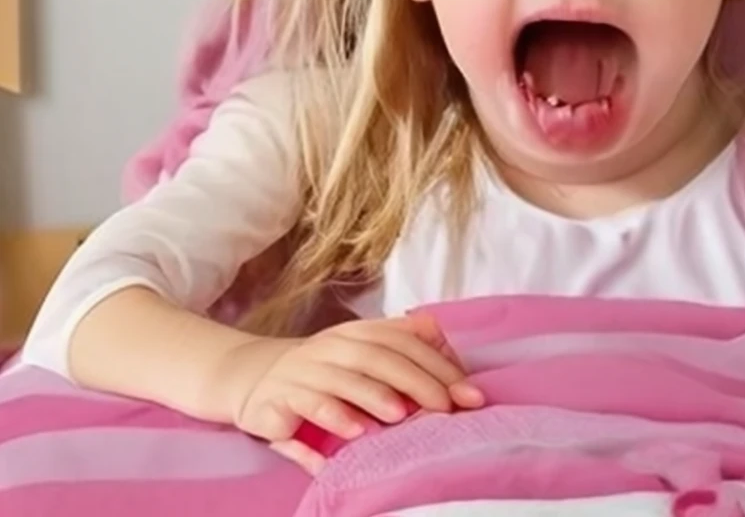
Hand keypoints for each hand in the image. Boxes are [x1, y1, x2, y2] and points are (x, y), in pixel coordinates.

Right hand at [221, 314, 482, 473]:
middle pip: (377, 356)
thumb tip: (454, 357)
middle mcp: (332, 347)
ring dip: (371, 396)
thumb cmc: (324, 372)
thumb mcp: (363, 354)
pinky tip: (352, 432)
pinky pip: (305, 407)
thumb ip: (404, 352)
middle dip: (415, 380)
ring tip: (399, 415)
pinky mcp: (277, 399)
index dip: (437, 363)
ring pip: (341, 379)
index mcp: (358, 333)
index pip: (404, 340)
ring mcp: (304, 371)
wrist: (254, 377)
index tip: (467, 392)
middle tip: (444, 406)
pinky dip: (330, 417)